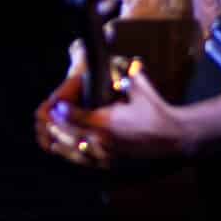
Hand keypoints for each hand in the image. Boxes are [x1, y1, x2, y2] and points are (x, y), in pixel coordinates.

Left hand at [38, 60, 198, 167]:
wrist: (174, 136)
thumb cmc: (157, 111)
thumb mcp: (141, 88)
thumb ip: (127, 73)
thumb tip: (119, 59)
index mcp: (108, 122)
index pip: (75, 116)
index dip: (62, 110)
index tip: (55, 104)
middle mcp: (103, 139)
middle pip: (70, 134)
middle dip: (56, 125)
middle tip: (47, 117)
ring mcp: (106, 153)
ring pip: (74, 149)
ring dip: (60, 140)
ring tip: (50, 132)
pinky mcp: (110, 161)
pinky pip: (84, 160)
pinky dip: (70, 154)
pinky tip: (61, 148)